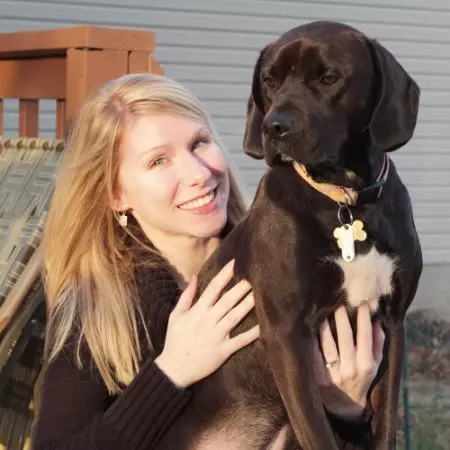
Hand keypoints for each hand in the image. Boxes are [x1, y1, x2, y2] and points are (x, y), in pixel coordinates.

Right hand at [155, 260, 259, 387]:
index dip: (226, 274)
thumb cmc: (175, 340)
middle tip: (255, 273)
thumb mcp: (176, 315)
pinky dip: (252, 333)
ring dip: (248, 304)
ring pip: (235, 316)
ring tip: (261, 292)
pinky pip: (240, 340)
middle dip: (241, 286)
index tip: (236, 262)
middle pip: (228, 300)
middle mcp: (208, 321)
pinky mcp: (224, 351)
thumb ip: (186, 295)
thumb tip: (195, 276)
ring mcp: (217, 336)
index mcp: (197, 311)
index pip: (214, 288)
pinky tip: (264, 325)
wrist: (174, 369)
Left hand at [313, 303, 384, 419]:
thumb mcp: (375, 365)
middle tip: (339, 302)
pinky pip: (314, 355)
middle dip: (342, 318)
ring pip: (328, 345)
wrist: (345, 406)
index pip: (365, 336)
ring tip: (323, 311)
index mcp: (366, 364)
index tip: (362, 303)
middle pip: (345, 338)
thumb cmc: (361, 379)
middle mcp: (351, 369)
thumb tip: (377, 321)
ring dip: (325, 327)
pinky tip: (310, 327)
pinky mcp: (318, 377)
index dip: (364, 318)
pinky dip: (312, 340)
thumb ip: (378, 343)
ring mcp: (334, 374)